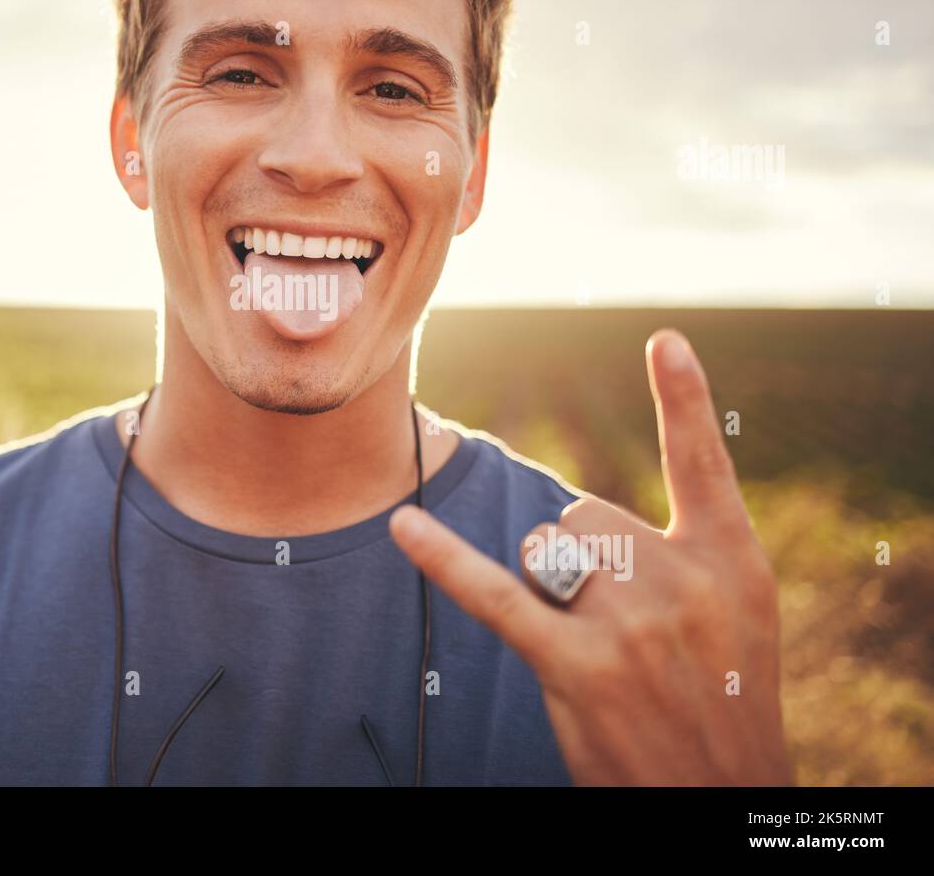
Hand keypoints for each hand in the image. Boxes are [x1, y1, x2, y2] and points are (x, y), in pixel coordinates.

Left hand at [390, 329, 791, 784]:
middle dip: (583, 563)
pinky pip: (496, 595)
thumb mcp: (737, 620)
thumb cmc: (723, 703)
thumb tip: (575, 522)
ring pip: (544, 549)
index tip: (663, 338)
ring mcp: (627, 626)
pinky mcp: (574, 668)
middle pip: (584, 516)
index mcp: (732, 563)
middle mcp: (682, 583)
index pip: (703, 463)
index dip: (683, 399)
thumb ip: (679, 555)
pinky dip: (445, 559)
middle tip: (627, 635)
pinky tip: (403, 527)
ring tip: (601, 653)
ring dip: (551, 591)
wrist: (722, 802)